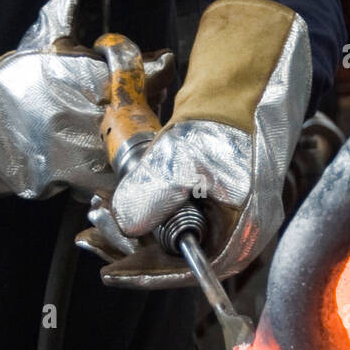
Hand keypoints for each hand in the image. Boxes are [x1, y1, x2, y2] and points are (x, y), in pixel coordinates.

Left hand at [76, 0, 310, 286]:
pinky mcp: (213, 194)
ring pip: (169, 233)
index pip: (187, 271)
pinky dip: (144, 205)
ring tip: (98, 211)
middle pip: (175, 256)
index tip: (109, 272)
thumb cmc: (231, 118)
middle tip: (94, 232)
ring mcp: (226, 213)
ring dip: (132, 223)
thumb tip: (125, 224)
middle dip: (130, 244)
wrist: (255, 77)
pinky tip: (116, 197)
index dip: (144, 273)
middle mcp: (235, 232)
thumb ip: (152, 195)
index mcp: (240, 235)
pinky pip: (173, 211)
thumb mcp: (183, 157)